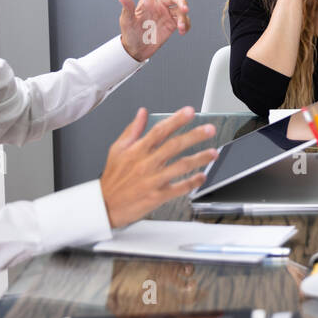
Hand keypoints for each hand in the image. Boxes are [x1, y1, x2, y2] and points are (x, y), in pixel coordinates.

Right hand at [100, 106, 217, 228]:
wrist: (104, 206)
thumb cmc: (112, 179)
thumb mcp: (117, 149)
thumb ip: (132, 130)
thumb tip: (142, 112)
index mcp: (137, 150)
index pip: (159, 130)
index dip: (176, 119)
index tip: (190, 111)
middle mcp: (146, 163)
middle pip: (174, 146)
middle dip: (194, 136)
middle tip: (209, 130)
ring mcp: (152, 180)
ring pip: (180, 166)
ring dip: (199, 159)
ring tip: (213, 152)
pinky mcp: (157, 196)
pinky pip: (178, 188)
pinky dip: (192, 182)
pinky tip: (202, 177)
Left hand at [118, 0, 190, 60]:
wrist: (137, 49)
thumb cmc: (129, 33)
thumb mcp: (127, 21)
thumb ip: (127, 8)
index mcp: (148, 0)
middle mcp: (159, 5)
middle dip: (181, 2)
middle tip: (185, 9)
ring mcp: (166, 14)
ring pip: (181, 10)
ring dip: (184, 18)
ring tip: (181, 29)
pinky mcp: (172, 24)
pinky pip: (184, 21)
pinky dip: (186, 25)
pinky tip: (183, 32)